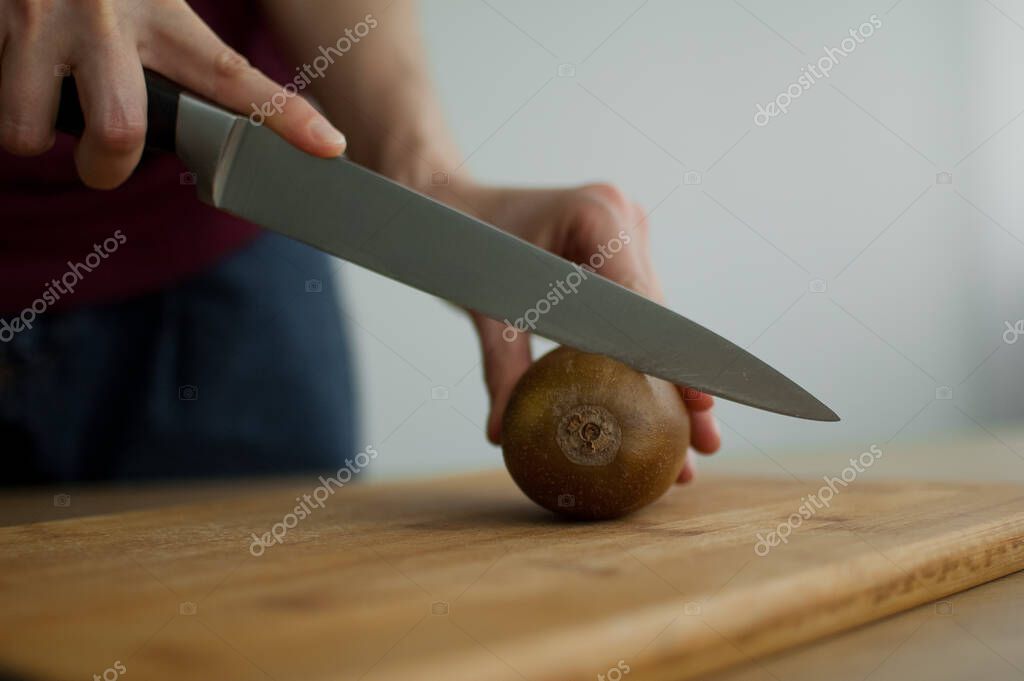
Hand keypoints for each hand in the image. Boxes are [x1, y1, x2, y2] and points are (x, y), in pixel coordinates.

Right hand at [0, 0, 345, 187]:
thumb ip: (182, 52)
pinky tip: (16, 74)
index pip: (230, 74)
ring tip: (44, 101)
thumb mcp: (147, 2)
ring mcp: (36, 23)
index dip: (282, 115)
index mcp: (158, 12)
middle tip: (105, 159)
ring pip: (29, 129)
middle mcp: (102, 17)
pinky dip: (5, 106)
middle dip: (107, 166)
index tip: (328, 146)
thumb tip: (241, 106)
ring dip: (34, 134)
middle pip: (119, 131)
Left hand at [458, 182, 721, 482]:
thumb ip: (501, 368)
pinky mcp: (621, 249)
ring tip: (690, 440)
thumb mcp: (485, 307)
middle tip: (703, 444)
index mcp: (596, 216)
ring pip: (652, 317)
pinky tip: (660, 404)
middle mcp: (622, 217)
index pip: (642, 301)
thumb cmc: (466, 247)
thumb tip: (500, 435)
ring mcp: (626, 231)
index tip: (697, 406)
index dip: (670, 359)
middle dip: (678, 383)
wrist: (457, 210)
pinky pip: (635, 310)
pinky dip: (640, 354)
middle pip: (657, 315)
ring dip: (665, 375)